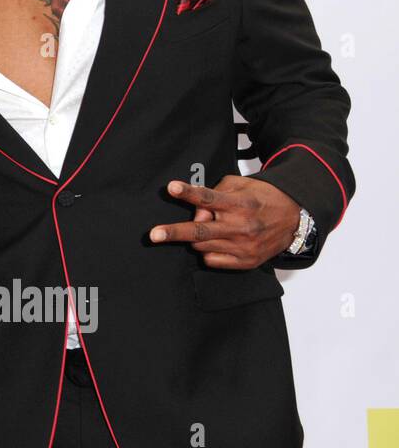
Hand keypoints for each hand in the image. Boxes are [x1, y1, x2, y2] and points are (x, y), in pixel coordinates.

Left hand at [148, 176, 300, 269]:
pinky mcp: (246, 262)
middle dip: (174, 232)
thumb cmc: (261, 198)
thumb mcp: (240, 185)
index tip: (171, 188)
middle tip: (154, 235)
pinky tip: (219, 241)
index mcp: (239, 204)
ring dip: (196, 238)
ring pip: (202, 246)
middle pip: (200, 231)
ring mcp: (243, 247)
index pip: (208, 198)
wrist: (293, 218)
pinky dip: (208, 251)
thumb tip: (196, 213)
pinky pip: (212, 260)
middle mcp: (241, 227)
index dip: (188, 193)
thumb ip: (215, 193)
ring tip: (210, 227)